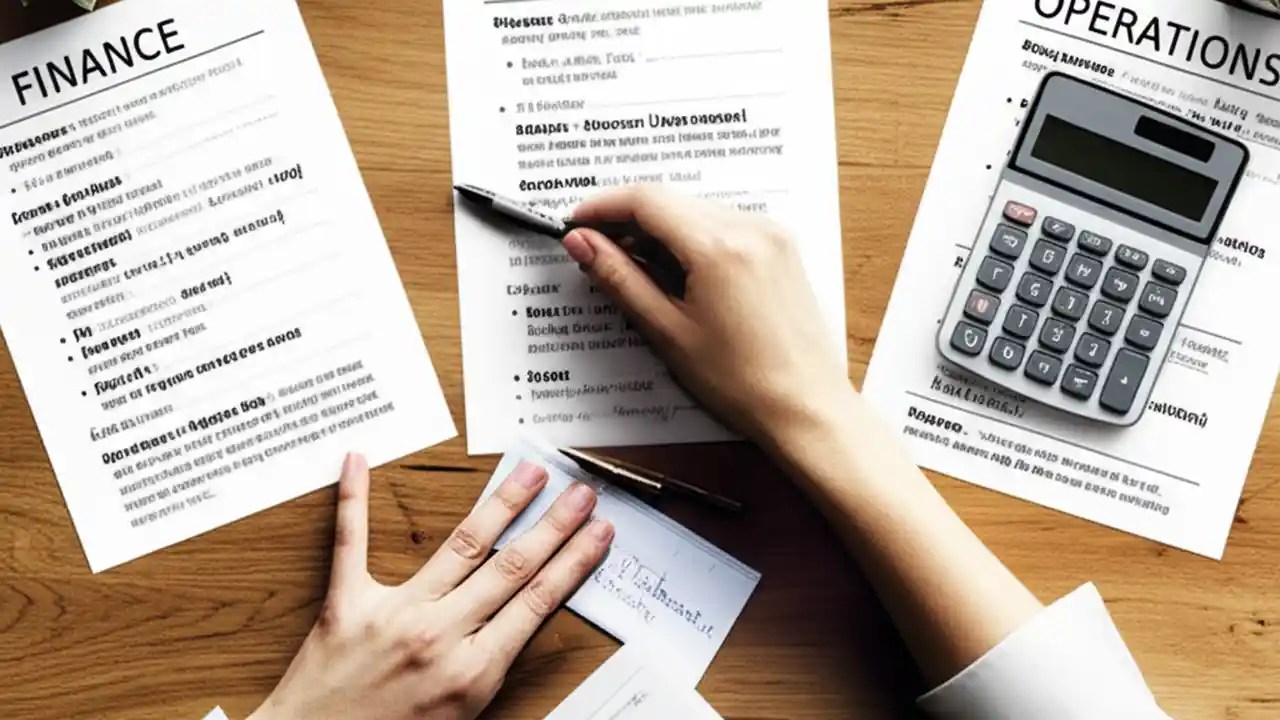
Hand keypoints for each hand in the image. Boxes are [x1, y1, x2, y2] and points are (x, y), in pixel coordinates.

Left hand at [249, 454, 613, 719]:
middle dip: (555, 526)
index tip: (599, 532)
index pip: (537, 601)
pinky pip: (351, 543)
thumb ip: (489, 668)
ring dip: (502, 504)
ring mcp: (394, 615)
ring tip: (529, 473)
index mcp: (472, 672)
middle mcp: (439, 636)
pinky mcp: (346, 605)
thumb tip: (521, 619)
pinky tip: (357, 459)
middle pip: (512, 567)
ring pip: (462, 546)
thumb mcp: (463, 717)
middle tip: (581, 492)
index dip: (574, 562)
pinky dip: (353, 499)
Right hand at [564, 185, 851, 450]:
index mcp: (720, 246)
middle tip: (596, 254)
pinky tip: (676, 275)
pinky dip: (691, 240)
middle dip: (628, 220)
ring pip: (696, 211)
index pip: (647, 199)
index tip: (575, 223)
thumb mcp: (667, 330)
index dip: (602, 206)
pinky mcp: (781, 248)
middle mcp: (751, 227)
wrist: (806, 408)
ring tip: (636, 274)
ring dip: (660, 231)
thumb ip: (620, 278)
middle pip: (671, 200)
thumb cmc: (742, 383)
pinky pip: (724, 226)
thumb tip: (581, 242)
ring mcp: (772, 235)